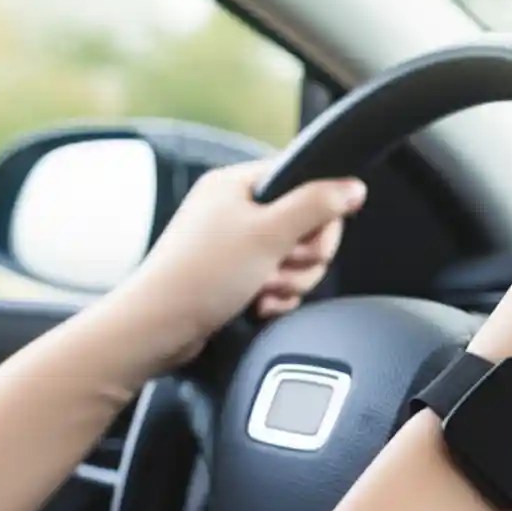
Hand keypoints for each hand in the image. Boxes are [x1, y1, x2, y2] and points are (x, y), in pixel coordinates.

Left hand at [118, 159, 365, 368]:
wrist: (158, 327)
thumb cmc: (201, 276)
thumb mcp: (269, 233)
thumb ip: (317, 205)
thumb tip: (353, 187)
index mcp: (237, 183)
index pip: (305, 183)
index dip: (320, 215)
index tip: (310, 239)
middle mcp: (234, 208)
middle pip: (306, 223)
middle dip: (303, 256)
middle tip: (283, 267)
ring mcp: (234, 243)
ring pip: (295, 256)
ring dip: (291, 280)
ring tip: (265, 289)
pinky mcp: (234, 274)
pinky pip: (278, 279)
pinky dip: (277, 295)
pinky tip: (260, 304)